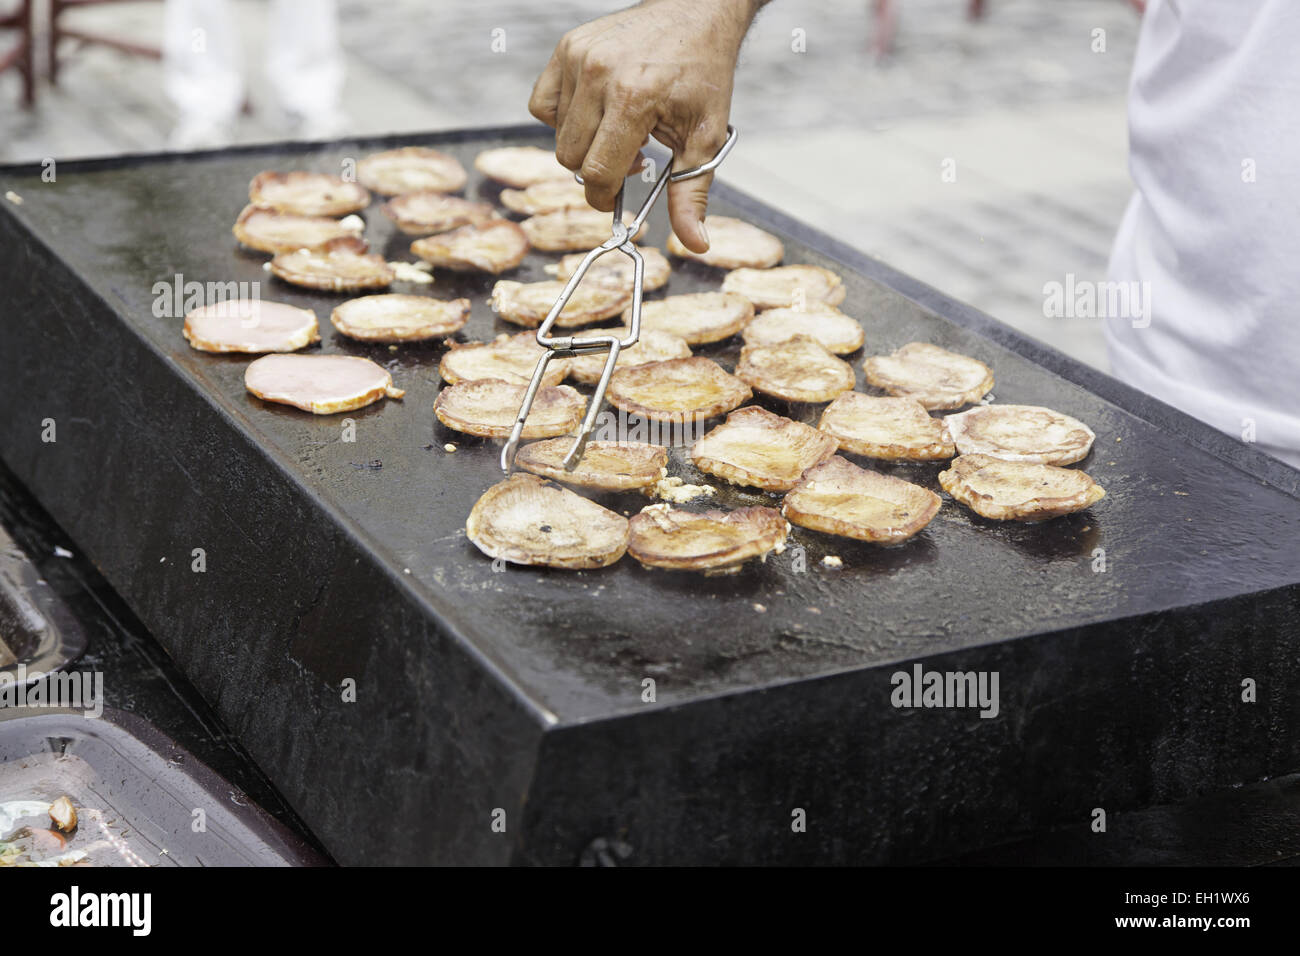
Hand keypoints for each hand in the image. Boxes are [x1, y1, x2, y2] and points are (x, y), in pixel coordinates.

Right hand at [529, 0, 761, 252]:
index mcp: (634, 98)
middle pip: (570, 158)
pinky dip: (561, 119)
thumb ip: (692, 193)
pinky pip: (542, 104)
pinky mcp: (566, 47)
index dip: (604, 195)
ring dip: (583, 143)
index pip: (596, 172)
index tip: (617, 196)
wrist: (695, 13)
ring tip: (618, 128)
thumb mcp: (705, 138)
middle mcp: (598, 74)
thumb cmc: (702, 74)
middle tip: (629, 156)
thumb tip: (695, 245)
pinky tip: (593, 113)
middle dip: (596, 170)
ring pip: (556, 135)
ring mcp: (577, 57)